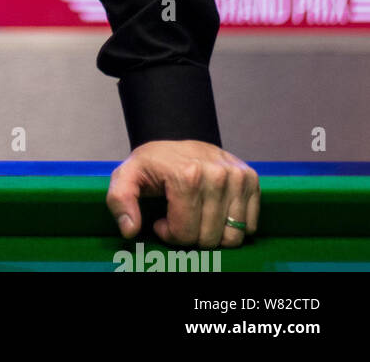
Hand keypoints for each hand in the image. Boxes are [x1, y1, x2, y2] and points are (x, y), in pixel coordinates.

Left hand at [108, 140, 259, 247]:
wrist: (177, 132)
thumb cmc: (155, 161)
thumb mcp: (128, 176)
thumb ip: (120, 200)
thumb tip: (130, 228)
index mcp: (187, 174)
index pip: (185, 233)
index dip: (169, 233)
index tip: (161, 220)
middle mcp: (217, 175)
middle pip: (209, 238)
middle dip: (191, 234)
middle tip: (179, 216)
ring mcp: (238, 177)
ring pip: (231, 237)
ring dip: (212, 232)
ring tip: (196, 213)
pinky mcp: (251, 180)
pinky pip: (248, 227)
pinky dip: (231, 225)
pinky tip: (215, 210)